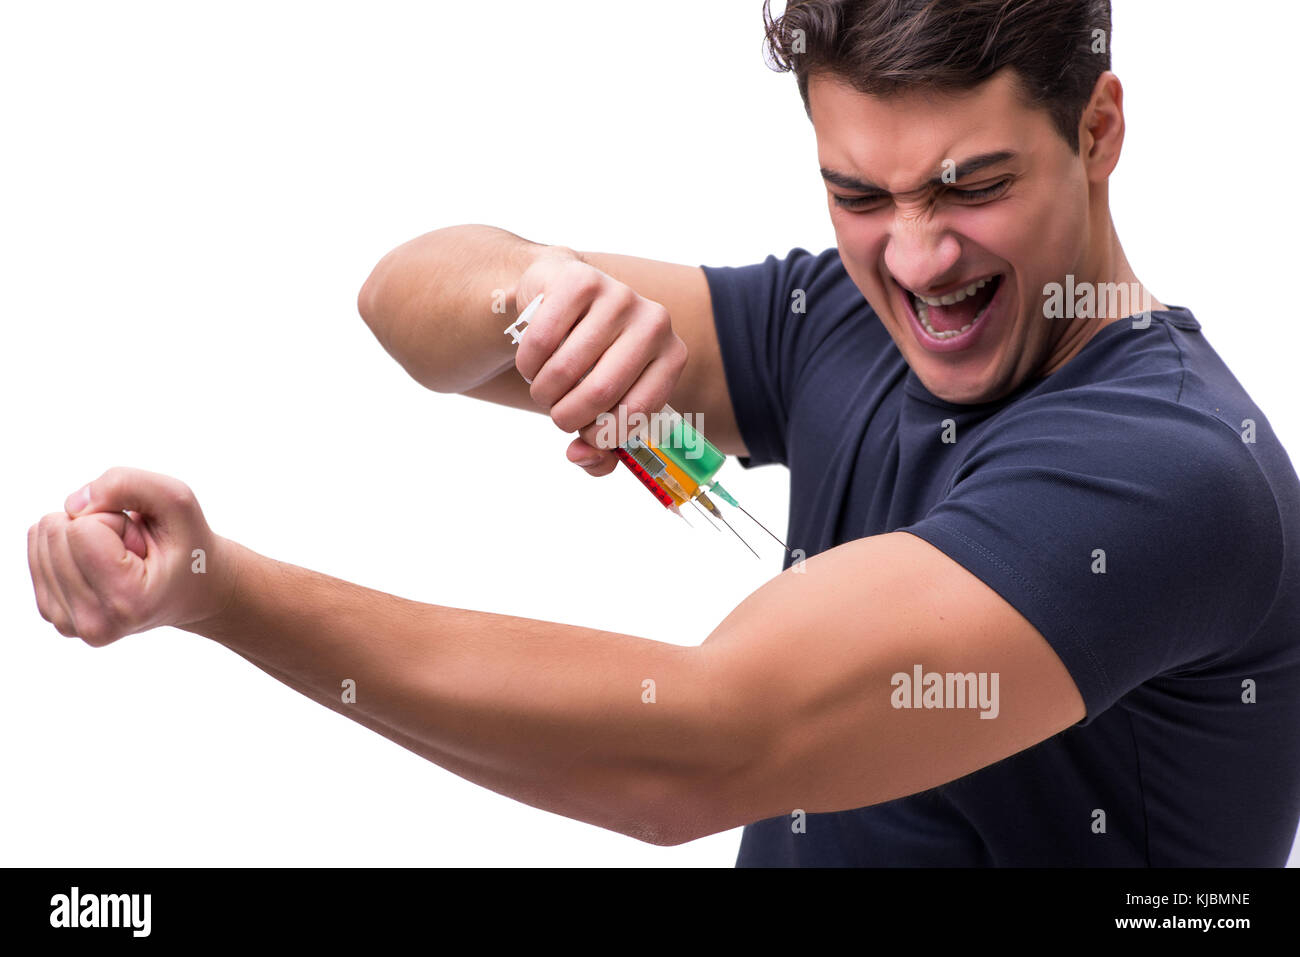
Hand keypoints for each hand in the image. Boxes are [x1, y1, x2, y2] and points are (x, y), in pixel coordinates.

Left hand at [27, 466, 238, 646]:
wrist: (191, 588)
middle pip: (56, 531)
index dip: (115, 520)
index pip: (81, 529)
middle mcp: (92, 622)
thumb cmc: (187, 545)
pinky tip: (101, 565)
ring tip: (120, 558)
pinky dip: (68, 545)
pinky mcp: (51, 612)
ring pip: (41, 536)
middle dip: (97, 526)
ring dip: (83, 537)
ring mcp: (68, 622)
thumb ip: (128, 483)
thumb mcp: (176, 500)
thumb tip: (72, 504)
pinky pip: (36, 547)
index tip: (143, 545)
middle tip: (132, 551)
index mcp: (127, 603)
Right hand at [513, 253, 688, 476]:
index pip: (638, 412)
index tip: (587, 435)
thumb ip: (599, 446)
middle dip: (566, 417)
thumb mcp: (603, 405)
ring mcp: (619, 296)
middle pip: (599, 392)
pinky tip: (532, 362)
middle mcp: (655, 322)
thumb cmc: (590, 361)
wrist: (562, 297)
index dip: (603, 435)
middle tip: (557, 414)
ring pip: (564, 370)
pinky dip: (527, 364)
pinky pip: (541, 341)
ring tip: (543, 387)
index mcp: (673, 356)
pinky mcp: (580, 280)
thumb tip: (581, 456)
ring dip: (542, 393)